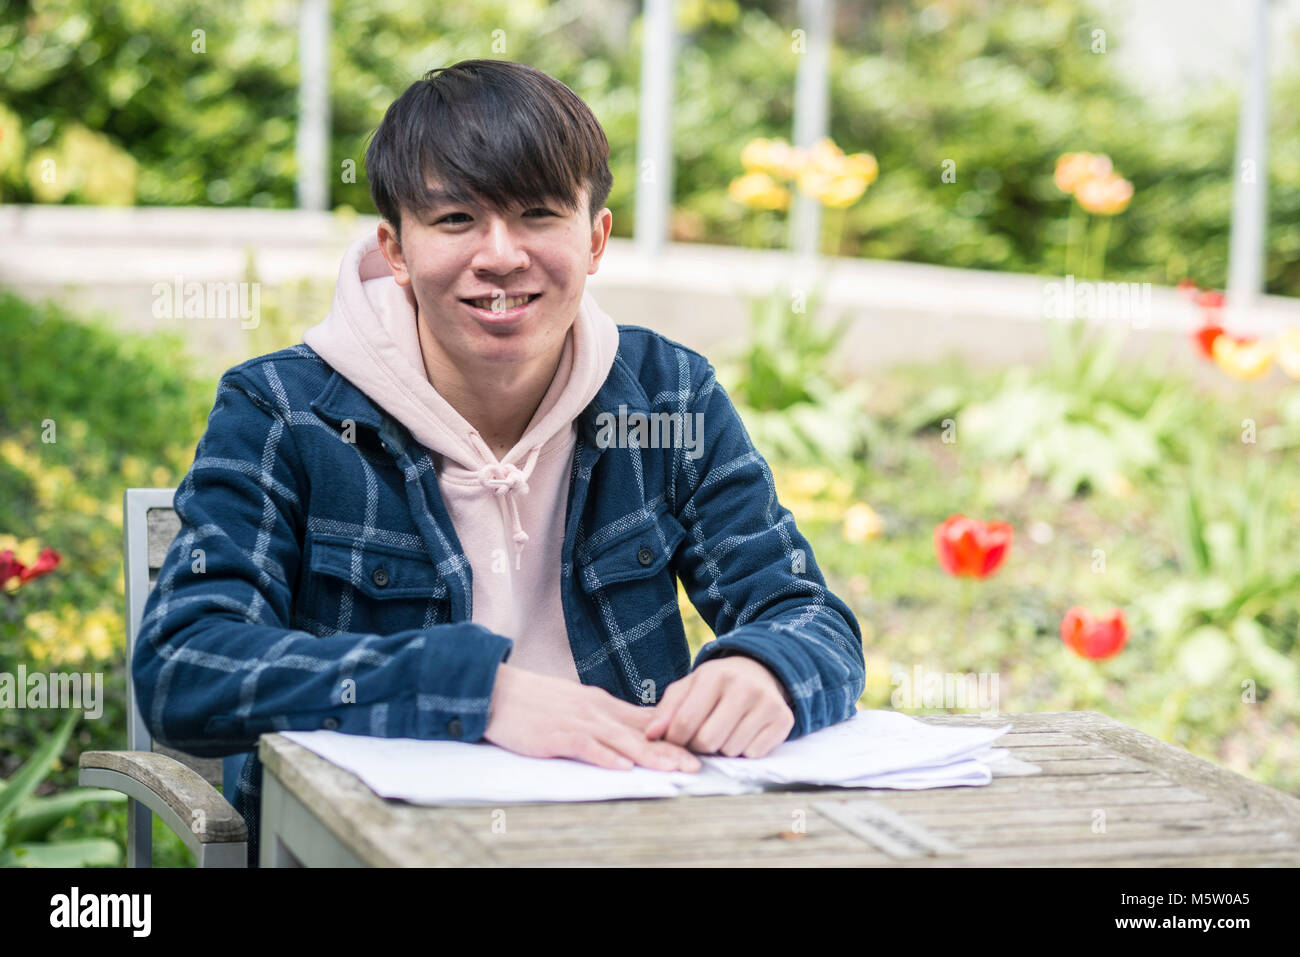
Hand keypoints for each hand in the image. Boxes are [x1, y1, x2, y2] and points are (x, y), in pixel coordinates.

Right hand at [483, 663, 702, 771]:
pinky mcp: (555, 735)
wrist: (496, 690)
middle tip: (696, 766)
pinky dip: (605, 756)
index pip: (645, 721)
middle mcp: (595, 710)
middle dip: (670, 750)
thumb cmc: (535, 702)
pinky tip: (622, 767)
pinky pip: (585, 746)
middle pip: (639, 732)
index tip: (698, 750)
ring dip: (648, 756)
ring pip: (619, 740)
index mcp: (602, 704)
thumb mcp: (578, 704)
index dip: (673, 736)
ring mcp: (576, 721)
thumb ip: (605, 719)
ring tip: (672, 770)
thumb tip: (636, 734)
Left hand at [643, 655, 794, 757]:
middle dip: (699, 746)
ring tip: (724, 731)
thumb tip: (651, 735)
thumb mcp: (689, 687)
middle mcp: (744, 687)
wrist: (760, 672)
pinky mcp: (783, 720)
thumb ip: (666, 710)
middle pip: (708, 741)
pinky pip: (754, 754)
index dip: (675, 738)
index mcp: (715, 676)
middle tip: (701, 736)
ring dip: (722, 748)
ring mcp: (767, 704)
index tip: (677, 738)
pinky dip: (744, 751)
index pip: (685, 722)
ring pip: (731, 750)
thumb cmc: (717, 685)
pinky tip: (743, 733)